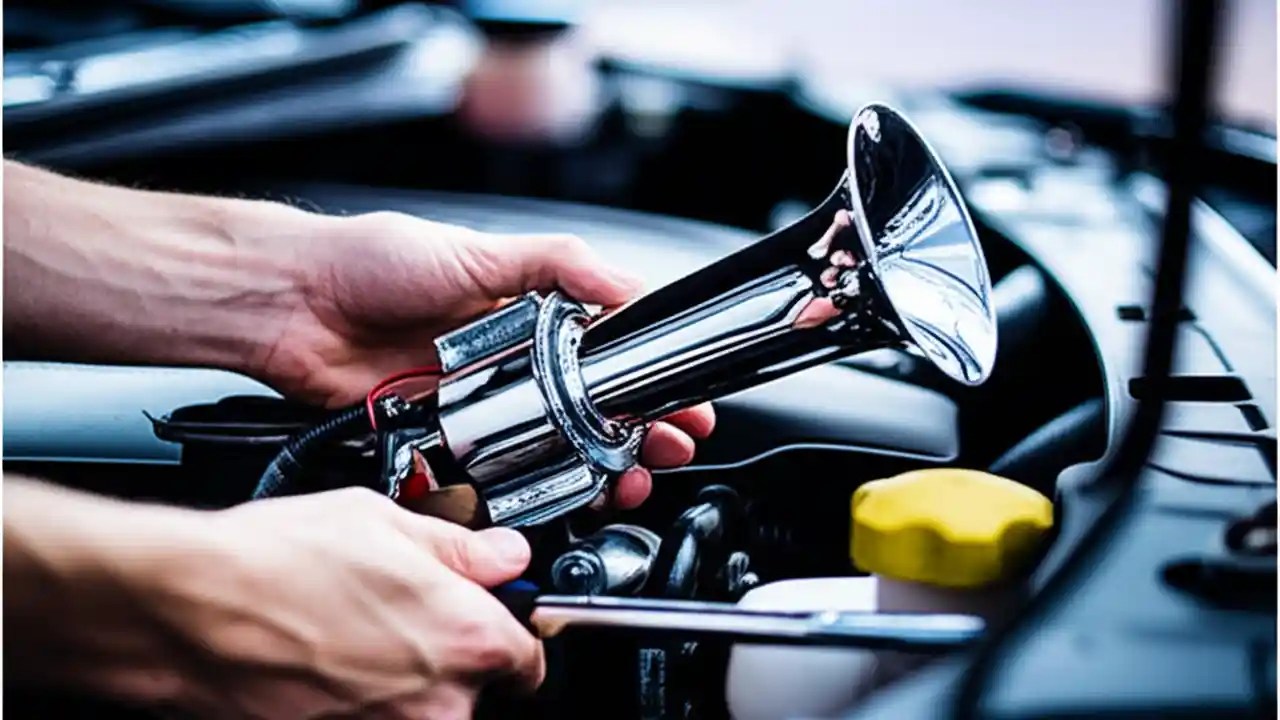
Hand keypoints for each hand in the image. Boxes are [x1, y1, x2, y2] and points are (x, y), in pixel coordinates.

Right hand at [160, 488, 543, 718]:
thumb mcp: (385, 521)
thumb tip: (505, 556)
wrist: (187, 611)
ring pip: (417, 711)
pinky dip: (354, 702)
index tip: (494, 625)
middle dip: (444, 658)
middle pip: (472, 690)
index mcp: (466, 638)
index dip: (511, 636)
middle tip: (396, 618)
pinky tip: (322, 665)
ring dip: (398, 685)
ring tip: (348, 637)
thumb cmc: (277, 561)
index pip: (528, 659)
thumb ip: (462, 548)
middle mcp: (437, 702)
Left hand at [255, 210, 714, 508]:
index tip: (682, 399)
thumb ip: (554, 263)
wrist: (291, 303)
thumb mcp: (475, 251)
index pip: (604, 348)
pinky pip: (491, 468)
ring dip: (591, 465)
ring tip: (623, 480)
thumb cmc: (370, 262)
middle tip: (667, 449)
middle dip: (634, 430)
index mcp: (524, 309)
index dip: (646, 377)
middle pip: (587, 405)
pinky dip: (523, 484)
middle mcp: (506, 357)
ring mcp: (475, 399)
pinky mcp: (439, 434)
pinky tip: (552, 492)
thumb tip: (623, 282)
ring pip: (548, 442)